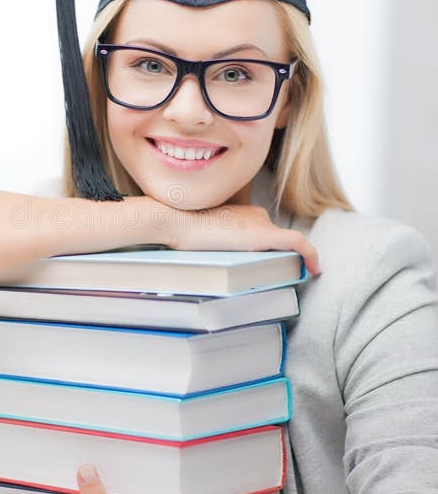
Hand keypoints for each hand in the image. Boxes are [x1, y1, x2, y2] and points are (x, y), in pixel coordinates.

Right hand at [162, 202, 319, 275]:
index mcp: (242, 213)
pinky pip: (298, 243)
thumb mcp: (200, 238)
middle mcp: (256, 214)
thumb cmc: (181, 232)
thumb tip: (219, 268)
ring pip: (282, 246)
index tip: (267, 267)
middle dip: (276, 260)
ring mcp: (261, 223)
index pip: (261, 235)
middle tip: (273, 279)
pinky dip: (310, 254)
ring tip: (287, 277)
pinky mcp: (265, 235)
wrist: (176, 222)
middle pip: (273, 243)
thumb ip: (216, 245)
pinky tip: (315, 269)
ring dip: (286, 262)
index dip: (267, 252)